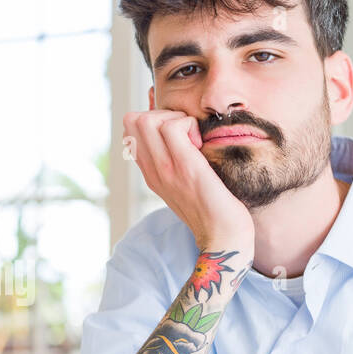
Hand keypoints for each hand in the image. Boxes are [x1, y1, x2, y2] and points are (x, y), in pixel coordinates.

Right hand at [123, 109, 254, 252]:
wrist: (223, 239)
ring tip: (193, 139)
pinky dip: (189, 124)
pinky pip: (173, 128)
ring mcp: (165, 169)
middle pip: (132, 120)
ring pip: (147, 120)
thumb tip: (184, 135)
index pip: (130, 130)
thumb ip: (178, 162)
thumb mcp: (187, 185)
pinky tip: (201, 144)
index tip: (177, 135)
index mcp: (151, 173)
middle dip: (161, 114)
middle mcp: (152, 170)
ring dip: (174, 118)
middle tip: (185, 134)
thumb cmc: (214, 211)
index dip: (152, 119)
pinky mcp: (185, 167)